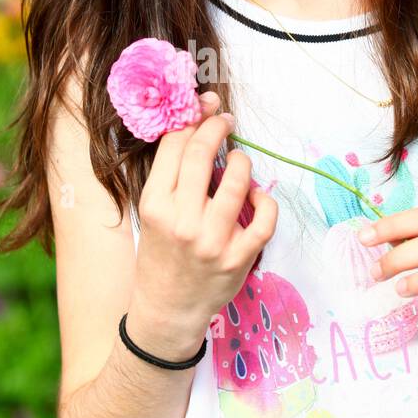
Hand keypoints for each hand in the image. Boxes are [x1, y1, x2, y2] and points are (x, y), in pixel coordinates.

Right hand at [131, 91, 277, 357]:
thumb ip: (171, 175)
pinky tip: (257, 198)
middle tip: (226, 121)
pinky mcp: (239, 258)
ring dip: (243, 162)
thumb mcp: (151, 213)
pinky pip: (265, 218)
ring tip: (240, 162)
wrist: (167, 309)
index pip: (175, 146)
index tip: (206, 107)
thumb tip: (195, 125)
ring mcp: (213, 240)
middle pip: (203, 154)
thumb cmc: (160, 255)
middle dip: (218, 127)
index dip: (193, 118)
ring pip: (239, 180)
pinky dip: (266, 201)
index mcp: (155, 204)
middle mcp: (182, 220)